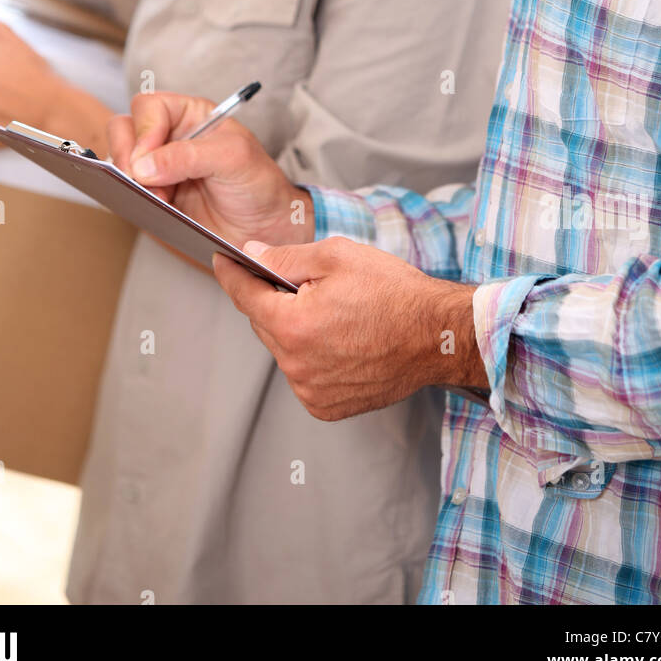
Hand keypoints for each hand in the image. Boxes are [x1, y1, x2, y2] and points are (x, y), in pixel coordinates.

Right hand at [108, 91, 314, 249]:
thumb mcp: (233, 159)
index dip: (145, 130)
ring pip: (120, 159)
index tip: (149, 159)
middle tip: (144, 180)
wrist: (265, 228)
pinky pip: (127, 189)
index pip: (150, 107)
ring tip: (158, 197)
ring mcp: (160, 166)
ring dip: (130, 179)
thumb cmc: (259, 184)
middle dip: (128, 154)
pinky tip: (154, 205)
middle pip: (125, 128)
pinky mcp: (155, 194)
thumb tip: (143, 165)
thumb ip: (187, 156)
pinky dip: (132, 197)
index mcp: (192, 114)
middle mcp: (171, 136)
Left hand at [212, 237, 487, 419]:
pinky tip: (342, 341)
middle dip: (275, 300)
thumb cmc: (395, 294)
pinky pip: (304, 375)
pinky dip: (312, 357)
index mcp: (293, 325)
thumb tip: (252, 254)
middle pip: (264, 323)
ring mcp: (311, 390)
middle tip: (307, 284)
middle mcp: (296, 364)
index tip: (222, 261)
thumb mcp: (336, 257)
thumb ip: (286, 258)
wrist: (438, 336)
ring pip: (284, 350)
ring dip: (295, 330)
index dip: (231, 273)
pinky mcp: (327, 406)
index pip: (244, 294)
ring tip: (335, 314)